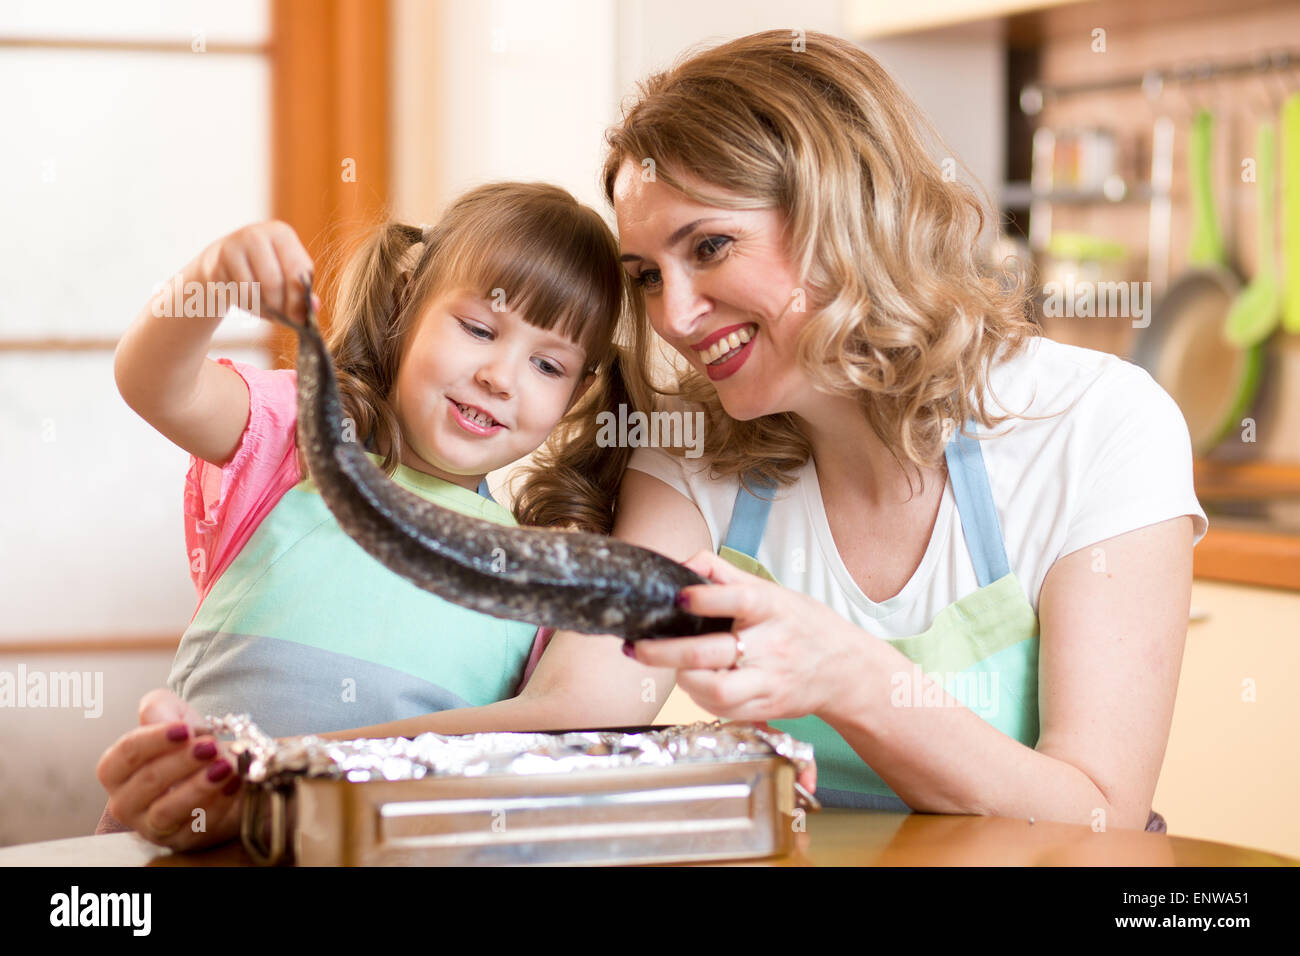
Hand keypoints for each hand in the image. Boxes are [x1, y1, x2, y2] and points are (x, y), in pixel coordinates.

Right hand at [95, 689, 242, 850]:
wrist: (222, 770)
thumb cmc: (190, 743)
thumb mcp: (175, 715)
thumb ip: (158, 708)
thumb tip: (160, 721)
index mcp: (116, 770)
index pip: (125, 754)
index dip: (155, 740)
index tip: (185, 730)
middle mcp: (126, 802)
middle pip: (147, 782)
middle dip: (181, 762)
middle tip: (211, 746)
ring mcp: (152, 826)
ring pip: (166, 811)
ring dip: (198, 787)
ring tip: (224, 767)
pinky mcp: (182, 840)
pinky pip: (197, 826)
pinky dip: (218, 803)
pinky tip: (235, 783)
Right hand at [190, 220, 316, 323]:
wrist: (221, 264)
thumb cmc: (263, 272)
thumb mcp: (287, 277)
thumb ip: (303, 292)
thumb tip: (315, 306)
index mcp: (282, 234)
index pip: (298, 269)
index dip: (300, 299)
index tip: (300, 319)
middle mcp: (257, 234)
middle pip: (275, 281)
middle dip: (281, 306)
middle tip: (285, 320)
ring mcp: (234, 246)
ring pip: (254, 290)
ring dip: (264, 308)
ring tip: (268, 310)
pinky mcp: (218, 262)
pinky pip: (238, 294)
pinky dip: (248, 306)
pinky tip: (251, 304)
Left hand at [629, 550, 865, 721]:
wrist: (845, 669)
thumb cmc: (801, 624)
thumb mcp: (772, 591)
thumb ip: (726, 576)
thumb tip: (684, 563)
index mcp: (772, 608)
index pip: (738, 600)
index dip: (706, 600)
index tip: (679, 597)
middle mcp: (771, 645)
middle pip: (712, 653)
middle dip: (667, 653)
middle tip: (637, 648)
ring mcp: (770, 680)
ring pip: (717, 689)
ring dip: (683, 680)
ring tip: (669, 666)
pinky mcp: (767, 706)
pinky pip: (724, 709)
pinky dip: (700, 697)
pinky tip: (691, 683)